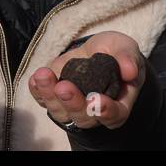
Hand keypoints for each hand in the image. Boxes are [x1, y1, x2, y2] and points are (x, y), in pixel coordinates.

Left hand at [28, 31, 145, 131]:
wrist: (98, 50)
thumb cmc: (116, 52)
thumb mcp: (125, 48)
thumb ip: (127, 58)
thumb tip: (129, 71)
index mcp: (118, 103)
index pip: (114, 115)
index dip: (105, 111)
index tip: (97, 98)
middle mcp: (94, 111)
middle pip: (83, 117)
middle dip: (72, 103)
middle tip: (64, 87)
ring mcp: (73, 106)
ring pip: (60, 112)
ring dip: (50, 96)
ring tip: (44, 75)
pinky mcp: (56, 96)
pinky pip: (44, 100)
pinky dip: (38, 92)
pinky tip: (35, 79)